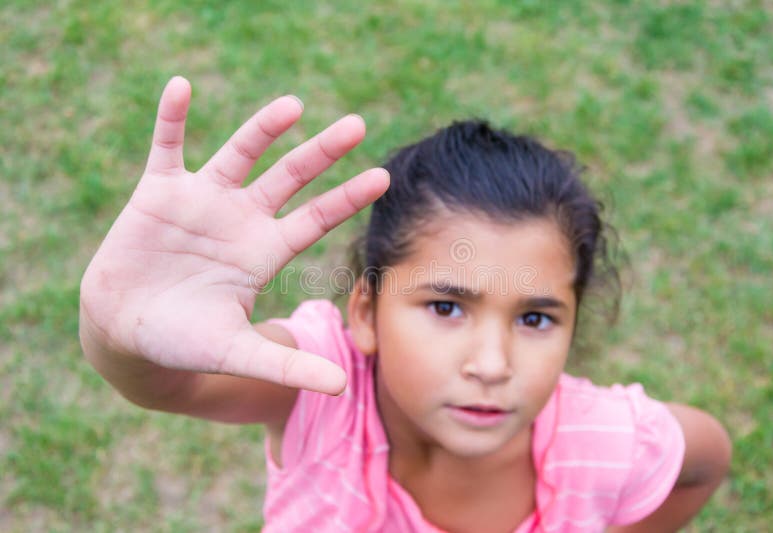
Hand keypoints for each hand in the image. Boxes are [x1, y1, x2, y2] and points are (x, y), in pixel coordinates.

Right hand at [79, 76, 388, 395]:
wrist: (126, 332)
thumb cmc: (184, 343)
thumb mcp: (235, 351)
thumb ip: (283, 363)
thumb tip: (340, 386)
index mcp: (264, 251)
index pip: (316, 218)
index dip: (346, 198)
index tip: (382, 177)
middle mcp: (240, 218)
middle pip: (290, 176)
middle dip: (321, 152)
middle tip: (357, 124)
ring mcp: (201, 201)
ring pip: (239, 152)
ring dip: (264, 127)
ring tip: (294, 104)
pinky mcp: (157, 192)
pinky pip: (165, 145)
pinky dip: (171, 118)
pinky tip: (180, 87)